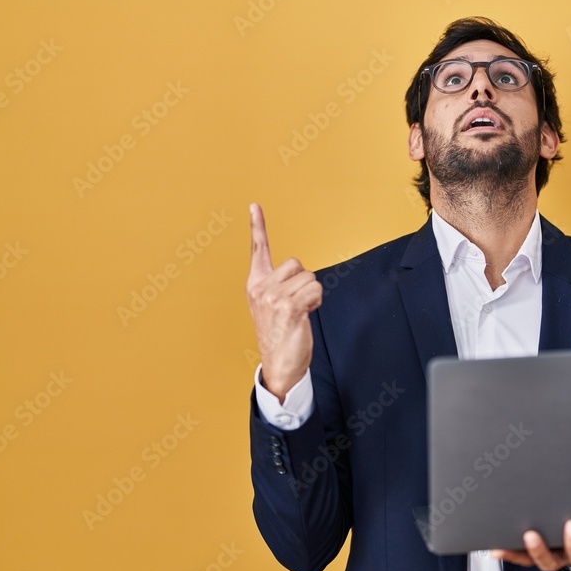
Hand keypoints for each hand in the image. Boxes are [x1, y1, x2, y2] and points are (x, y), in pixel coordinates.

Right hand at [245, 203, 321, 401]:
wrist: (279, 365)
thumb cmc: (280, 335)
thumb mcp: (271, 306)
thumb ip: (277, 285)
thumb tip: (296, 273)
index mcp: (255, 284)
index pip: (258, 250)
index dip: (257, 226)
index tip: (254, 205)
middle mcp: (260, 287)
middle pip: (297, 264)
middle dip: (303, 283)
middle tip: (295, 306)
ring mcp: (273, 297)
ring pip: (309, 278)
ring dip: (311, 296)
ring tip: (299, 314)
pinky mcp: (288, 306)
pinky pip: (315, 291)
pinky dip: (316, 302)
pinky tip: (305, 316)